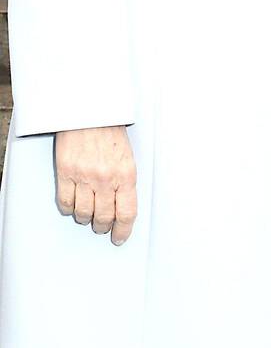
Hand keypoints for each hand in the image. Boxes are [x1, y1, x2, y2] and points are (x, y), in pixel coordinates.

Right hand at [55, 126, 137, 245]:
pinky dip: (68, 209)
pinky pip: (65, 202)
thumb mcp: (128, 156)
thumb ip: (125, 180)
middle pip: (104, 217)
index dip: (123, 230)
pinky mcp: (66, 172)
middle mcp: (106, 178)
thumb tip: (122, 206)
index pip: (127, 213)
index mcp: (126, 174)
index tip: (119, 237)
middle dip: (103, 227)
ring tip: (87, 216)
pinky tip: (72, 206)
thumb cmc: (110, 130)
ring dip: (85, 219)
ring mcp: (84, 176)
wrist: (89, 109)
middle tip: (102, 227)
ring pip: (83, 213)